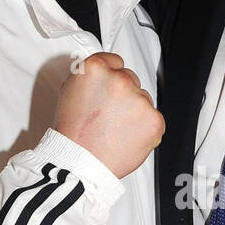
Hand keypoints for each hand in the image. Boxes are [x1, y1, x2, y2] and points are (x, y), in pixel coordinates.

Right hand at [54, 52, 164, 179]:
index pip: (115, 61)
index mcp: (96, 68)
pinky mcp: (154, 120)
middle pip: (131, 79)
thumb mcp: (70, 91)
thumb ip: (91, 77)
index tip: (107, 91)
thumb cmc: (73, 133)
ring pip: (143, 99)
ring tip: (115, 129)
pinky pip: (154, 118)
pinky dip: (144, 128)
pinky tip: (127, 137)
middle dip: (123, 95)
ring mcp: (139, 99)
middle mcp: (120, 80)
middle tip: (108, 115)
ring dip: (134, 111)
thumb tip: (106, 72)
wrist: (80, 163)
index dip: (110, 79)